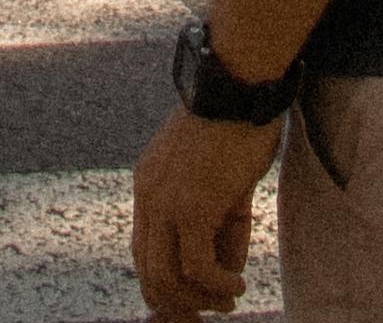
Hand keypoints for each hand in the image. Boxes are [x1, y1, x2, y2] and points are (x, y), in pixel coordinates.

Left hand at [133, 97, 276, 322]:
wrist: (239, 83)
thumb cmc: (238, 123)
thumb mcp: (222, 182)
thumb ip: (220, 225)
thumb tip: (226, 274)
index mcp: (149, 186)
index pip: (143, 253)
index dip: (164, 287)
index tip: (191, 303)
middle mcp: (149, 196)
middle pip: (149, 273)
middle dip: (178, 304)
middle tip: (209, 313)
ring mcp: (166, 203)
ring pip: (168, 278)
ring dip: (200, 300)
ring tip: (228, 300)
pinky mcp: (191, 208)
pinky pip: (198, 268)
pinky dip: (218, 285)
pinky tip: (237, 284)